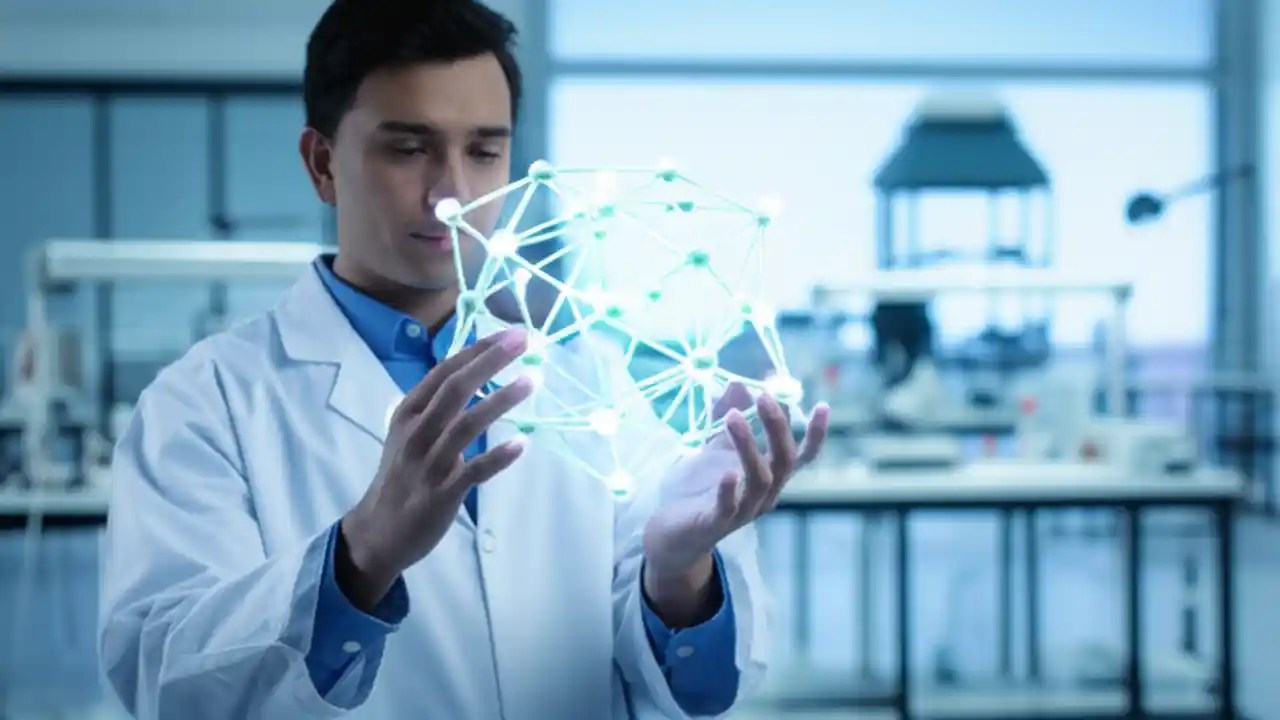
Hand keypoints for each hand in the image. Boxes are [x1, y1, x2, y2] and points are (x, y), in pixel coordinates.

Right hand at [338, 328, 533, 610]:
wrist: (378, 532)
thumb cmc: (401, 477)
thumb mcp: (408, 433)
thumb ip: (437, 407)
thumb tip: (474, 373)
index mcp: (408, 413)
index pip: (444, 371)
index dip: (478, 350)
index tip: (510, 332)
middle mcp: (415, 432)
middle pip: (455, 388)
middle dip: (490, 361)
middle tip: (524, 341)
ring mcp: (427, 463)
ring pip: (465, 424)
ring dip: (500, 401)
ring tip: (531, 382)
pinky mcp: (441, 493)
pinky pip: (473, 471)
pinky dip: (498, 456)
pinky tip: (522, 444)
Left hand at [642, 383, 828, 622]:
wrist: (673, 532)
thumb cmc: (699, 489)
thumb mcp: (714, 447)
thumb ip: (728, 419)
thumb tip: (737, 383)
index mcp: (769, 476)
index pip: (802, 456)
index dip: (815, 434)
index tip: (823, 404)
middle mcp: (764, 495)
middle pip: (784, 461)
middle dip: (777, 428)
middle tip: (763, 397)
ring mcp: (743, 511)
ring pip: (760, 479)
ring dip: (749, 446)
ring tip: (734, 416)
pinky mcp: (716, 523)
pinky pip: (729, 508)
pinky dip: (730, 490)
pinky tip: (728, 472)